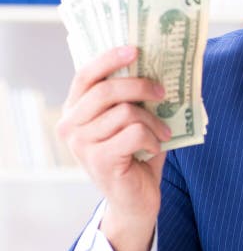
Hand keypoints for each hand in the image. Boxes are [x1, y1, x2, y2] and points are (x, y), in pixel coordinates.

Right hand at [55, 45, 171, 250]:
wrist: (135, 200)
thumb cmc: (136, 155)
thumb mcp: (132, 121)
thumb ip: (133, 97)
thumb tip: (157, 65)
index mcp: (76, 110)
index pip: (85, 75)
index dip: (109, 58)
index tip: (135, 50)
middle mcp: (71, 125)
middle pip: (108, 90)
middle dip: (142, 86)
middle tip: (163, 92)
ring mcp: (82, 144)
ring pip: (126, 112)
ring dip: (153, 121)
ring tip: (162, 132)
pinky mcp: (99, 160)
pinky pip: (134, 133)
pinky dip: (152, 139)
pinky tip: (153, 149)